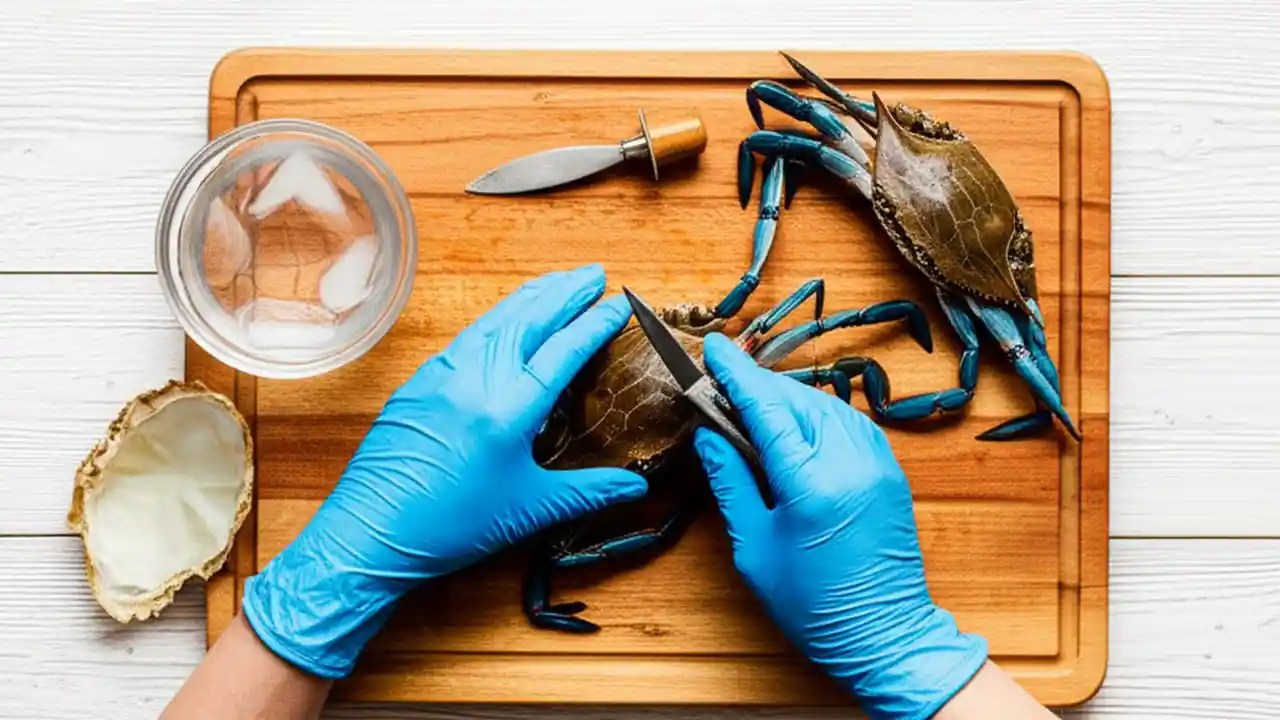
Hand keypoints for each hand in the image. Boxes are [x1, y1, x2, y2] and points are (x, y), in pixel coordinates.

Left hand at [242, 265, 646, 678]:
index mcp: (508, 410)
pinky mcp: (419, 383)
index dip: (595, 324)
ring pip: (495, 321)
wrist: (371, 534)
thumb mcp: (529, 510)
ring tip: (559, 282)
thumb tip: (638, 488)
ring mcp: (442, 376)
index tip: (619, 302)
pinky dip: (497, 318)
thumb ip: (588, 492)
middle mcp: (475, 381)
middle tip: (595, 273)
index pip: (562, 352)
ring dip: (531, 297)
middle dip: (565, 293)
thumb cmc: (451, 527)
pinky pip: (467, 337)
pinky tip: (507, 317)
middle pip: (529, 320)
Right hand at [692, 334, 986, 719]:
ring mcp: (877, 462)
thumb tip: (708, 435)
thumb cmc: (812, 604)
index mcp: (812, 482)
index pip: (767, 408)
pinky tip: (795, 425)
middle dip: (757, 386)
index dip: (736, 374)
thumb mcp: (754, 546)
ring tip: (752, 406)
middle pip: (796, 399)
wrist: (887, 636)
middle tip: (721, 384)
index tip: (712, 346)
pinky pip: (849, 422)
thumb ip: (731, 482)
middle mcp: (850, 461)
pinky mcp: (890, 470)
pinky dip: (817, 413)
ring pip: (825, 404)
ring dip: (787, 398)